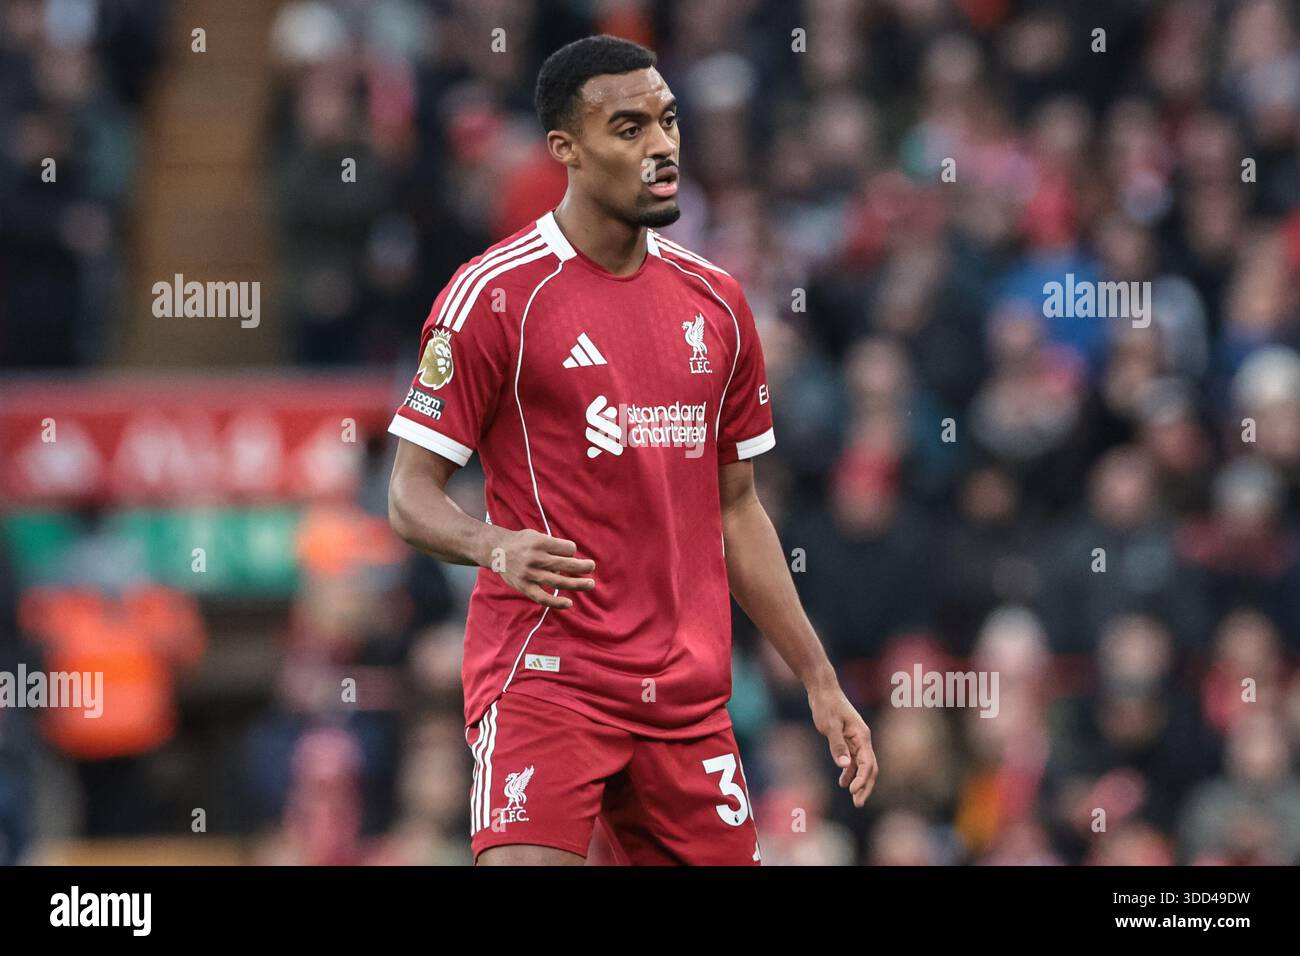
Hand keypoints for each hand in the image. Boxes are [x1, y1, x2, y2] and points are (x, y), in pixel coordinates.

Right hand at [487, 528, 594, 609]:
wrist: (496, 550)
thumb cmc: (522, 542)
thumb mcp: (537, 535)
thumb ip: (553, 545)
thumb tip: (573, 559)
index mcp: (540, 542)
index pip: (567, 548)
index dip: (571, 550)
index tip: (569, 552)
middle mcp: (535, 558)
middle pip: (565, 564)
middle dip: (582, 566)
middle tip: (591, 566)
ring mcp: (530, 574)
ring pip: (558, 581)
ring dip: (577, 584)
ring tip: (590, 584)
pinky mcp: (524, 586)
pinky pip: (542, 597)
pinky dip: (556, 602)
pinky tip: (569, 603)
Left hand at [808, 681, 877, 807]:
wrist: (823, 690)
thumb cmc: (826, 705)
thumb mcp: (829, 725)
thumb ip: (837, 745)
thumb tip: (844, 766)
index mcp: (861, 736)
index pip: (868, 763)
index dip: (862, 779)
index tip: (852, 791)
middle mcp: (862, 739)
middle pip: (869, 768)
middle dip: (866, 786)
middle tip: (858, 803)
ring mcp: (856, 740)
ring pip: (862, 766)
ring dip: (859, 781)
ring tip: (854, 798)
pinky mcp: (848, 740)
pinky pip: (853, 760)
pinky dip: (850, 772)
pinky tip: (843, 782)